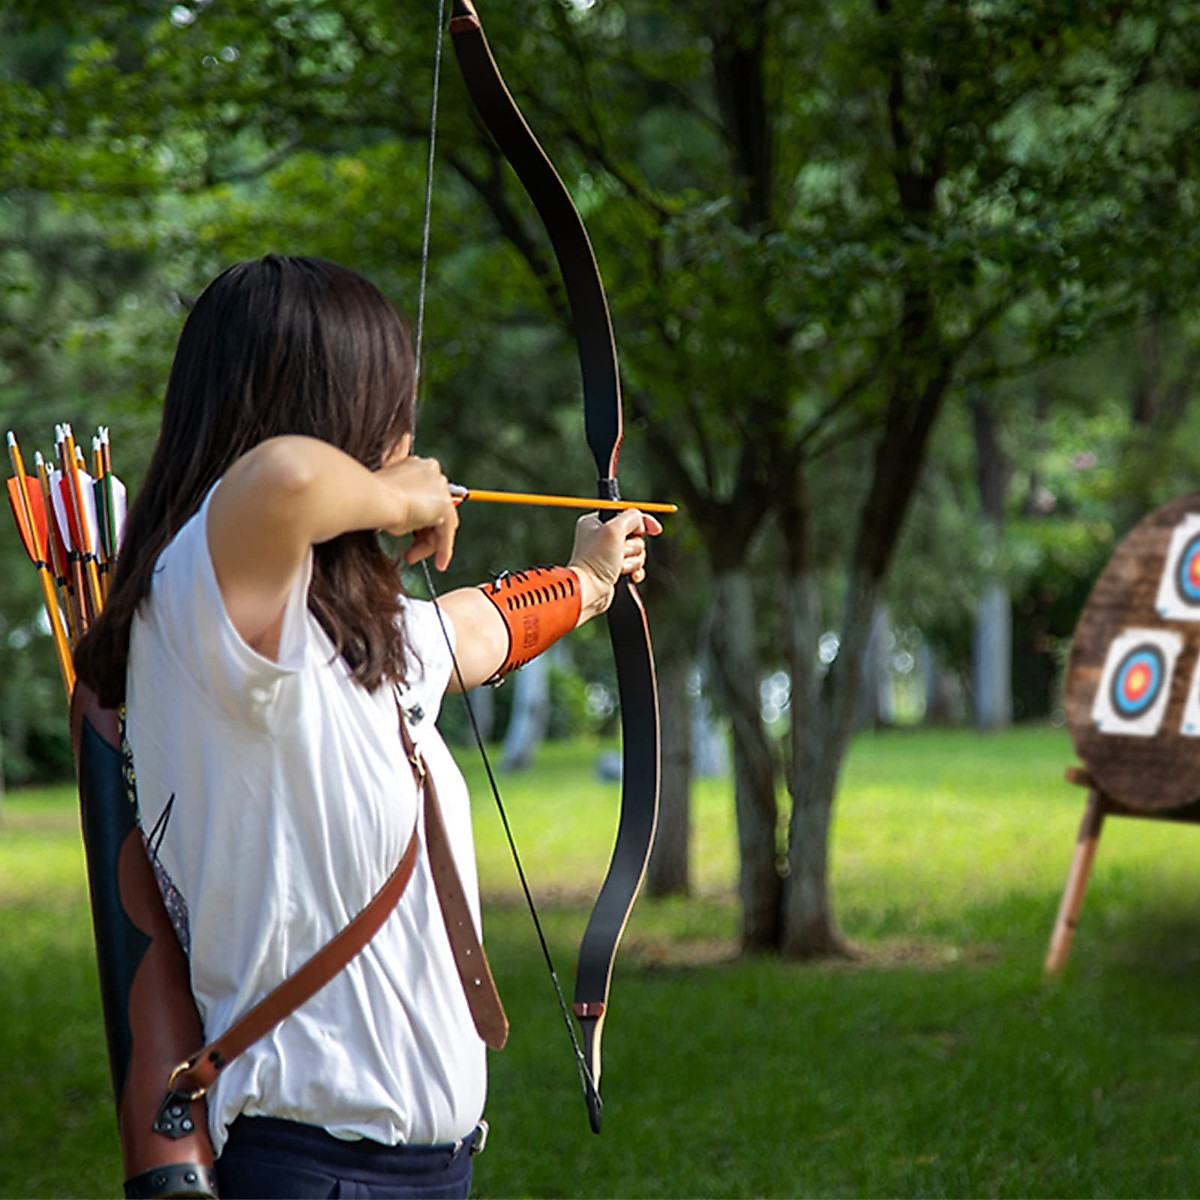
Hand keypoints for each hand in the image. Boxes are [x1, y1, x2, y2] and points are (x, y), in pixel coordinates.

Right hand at [377, 455, 458, 570]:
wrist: (372, 498)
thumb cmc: (370, 498)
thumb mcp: (385, 498)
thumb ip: (399, 503)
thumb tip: (400, 517)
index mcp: (416, 466)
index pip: (424, 495)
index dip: (416, 517)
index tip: (407, 532)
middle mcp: (432, 472)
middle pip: (433, 510)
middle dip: (421, 533)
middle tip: (408, 551)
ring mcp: (440, 488)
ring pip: (440, 523)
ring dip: (427, 544)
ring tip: (410, 557)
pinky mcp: (444, 506)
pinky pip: (447, 533)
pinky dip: (444, 550)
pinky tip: (440, 564)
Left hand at [568, 508, 663, 619]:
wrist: (590, 591)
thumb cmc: (597, 560)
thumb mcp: (614, 529)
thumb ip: (631, 517)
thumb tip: (641, 522)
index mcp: (596, 522)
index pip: (627, 515)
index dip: (644, 522)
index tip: (655, 529)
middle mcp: (602, 537)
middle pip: (635, 535)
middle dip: (633, 547)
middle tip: (621, 552)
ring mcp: (609, 555)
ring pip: (637, 552)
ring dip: (633, 560)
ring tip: (619, 567)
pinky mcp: (615, 570)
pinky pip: (636, 567)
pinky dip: (635, 571)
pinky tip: (630, 576)